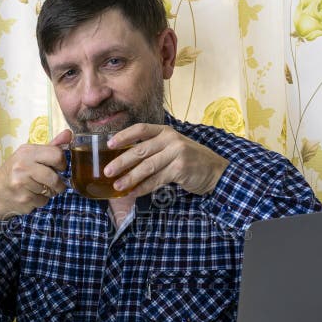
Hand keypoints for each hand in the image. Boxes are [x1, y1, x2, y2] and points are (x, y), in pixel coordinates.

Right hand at [0, 129, 71, 218]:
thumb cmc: (15, 172)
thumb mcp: (30, 155)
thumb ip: (51, 146)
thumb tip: (69, 134)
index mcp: (27, 151)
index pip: (57, 155)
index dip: (62, 164)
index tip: (58, 168)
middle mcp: (22, 165)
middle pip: (55, 177)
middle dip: (58, 184)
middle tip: (52, 183)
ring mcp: (22, 183)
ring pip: (50, 191)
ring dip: (48, 193)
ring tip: (36, 188)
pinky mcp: (23, 199)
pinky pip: (43, 202)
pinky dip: (40, 201)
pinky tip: (29, 196)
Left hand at [104, 124, 227, 196]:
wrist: (215, 170)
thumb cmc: (190, 160)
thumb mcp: (173, 147)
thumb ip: (154, 149)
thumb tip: (125, 159)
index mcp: (166, 131)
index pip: (141, 129)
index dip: (123, 136)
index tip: (109, 144)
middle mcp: (171, 139)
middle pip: (140, 150)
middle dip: (121, 162)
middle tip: (107, 171)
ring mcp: (176, 153)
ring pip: (147, 167)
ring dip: (130, 178)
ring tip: (117, 186)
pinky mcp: (180, 169)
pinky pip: (156, 180)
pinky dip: (143, 188)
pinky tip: (134, 193)